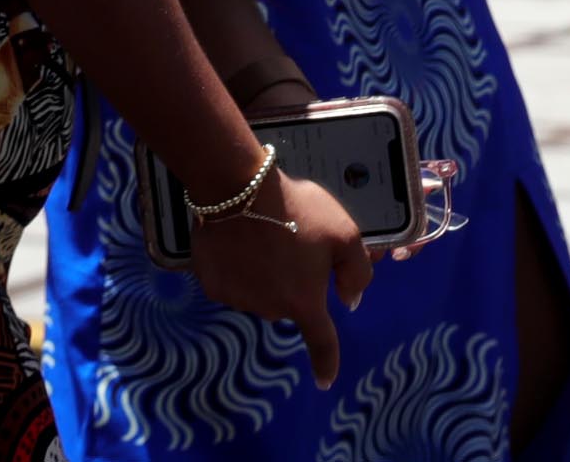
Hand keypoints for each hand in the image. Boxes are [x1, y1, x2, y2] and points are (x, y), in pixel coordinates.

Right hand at [184, 168, 372, 388]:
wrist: (236, 187)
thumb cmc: (296, 208)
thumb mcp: (345, 232)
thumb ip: (357, 272)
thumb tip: (349, 301)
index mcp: (305, 302)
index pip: (321, 343)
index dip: (325, 364)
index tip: (325, 381)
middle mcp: (270, 309)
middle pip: (287, 305)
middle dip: (291, 284)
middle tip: (289, 245)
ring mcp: (238, 299)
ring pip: (258, 295)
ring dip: (263, 277)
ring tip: (260, 238)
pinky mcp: (212, 284)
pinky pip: (231, 284)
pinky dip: (236, 270)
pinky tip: (236, 243)